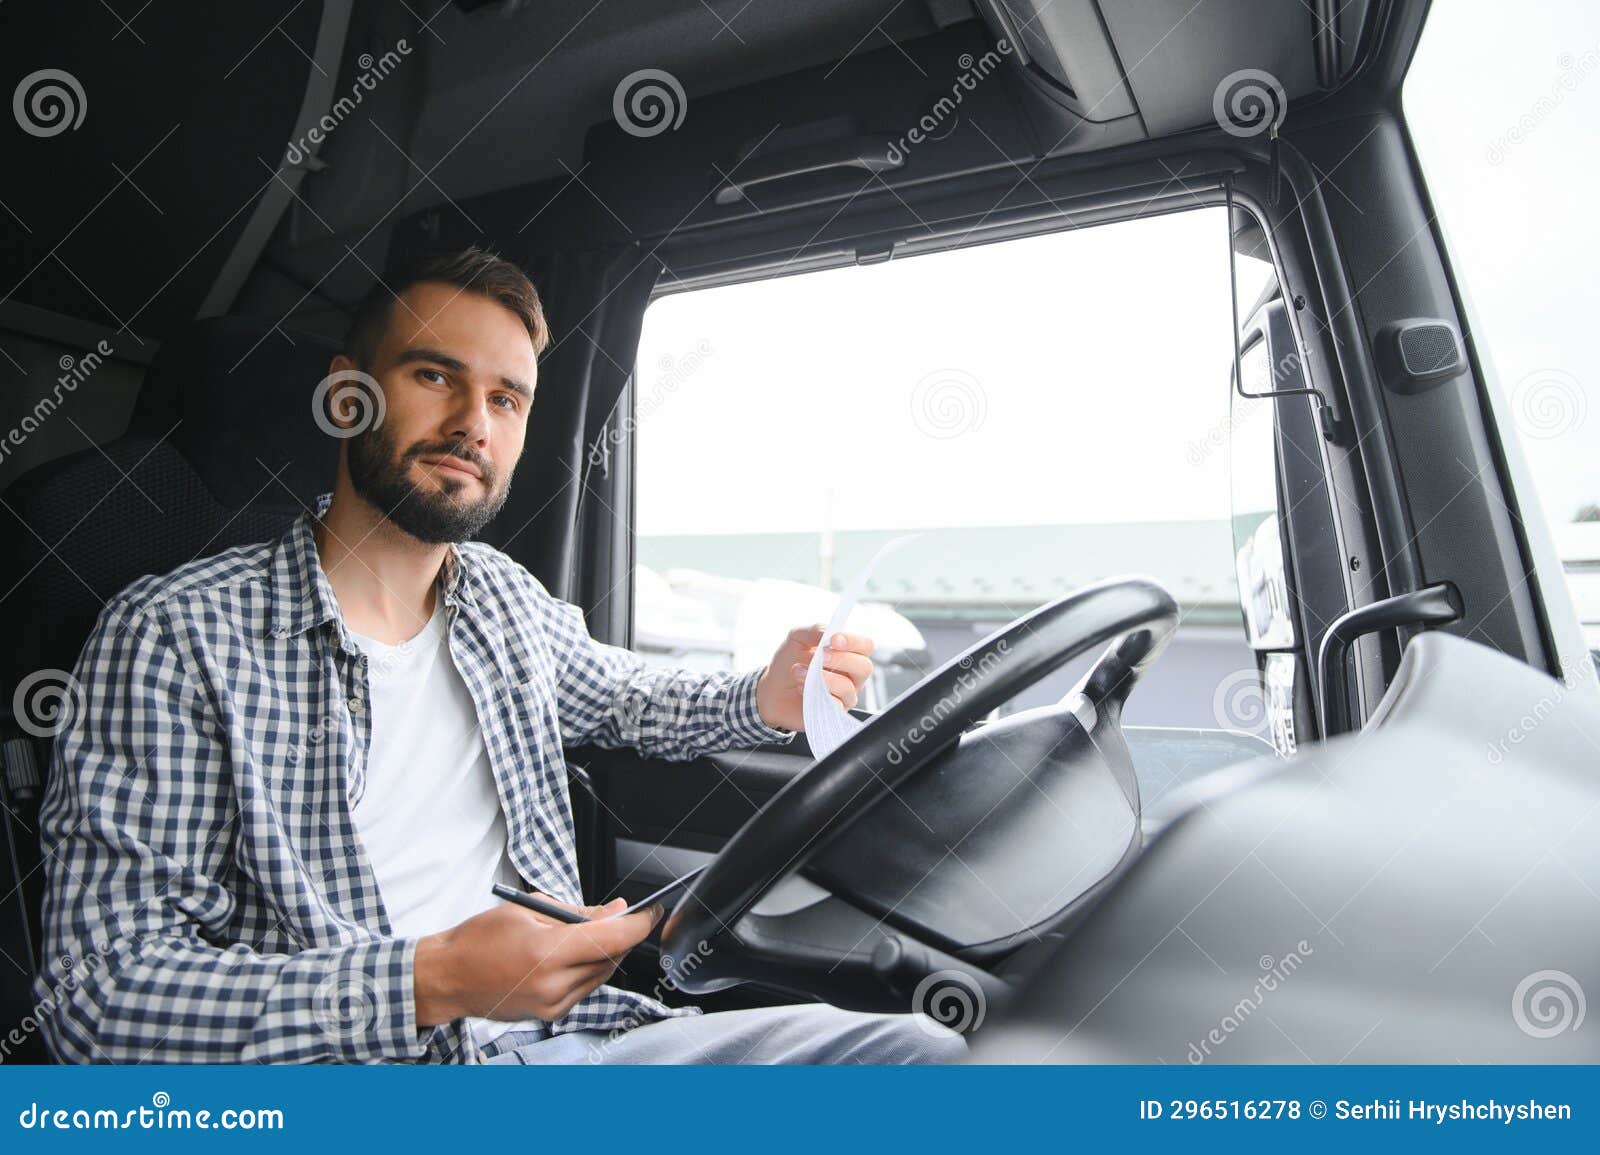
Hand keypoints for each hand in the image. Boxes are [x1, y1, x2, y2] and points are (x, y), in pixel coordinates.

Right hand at [413, 894, 659, 1025]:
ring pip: (602, 975)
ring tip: (584, 934)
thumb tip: (616, 912)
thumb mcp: (530, 909)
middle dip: (621, 935)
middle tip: (617, 915)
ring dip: (605, 953)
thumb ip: (579, 913)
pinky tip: (571, 956)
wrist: (448, 977)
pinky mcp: (550, 1014)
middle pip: (612, 958)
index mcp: (547, 952)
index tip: (652, 910)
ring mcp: (552, 1005)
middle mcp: (553, 984)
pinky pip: (585, 988)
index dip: (640, 923)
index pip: (613, 939)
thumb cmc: (479, 939)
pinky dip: (588, 969)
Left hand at [754, 624, 875, 731]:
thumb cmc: (788, 663)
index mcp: (847, 654)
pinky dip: (817, 695)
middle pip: (865, 667)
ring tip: (799, 672)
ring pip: (848, 688)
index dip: (853, 641)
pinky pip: (836, 706)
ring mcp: (845, 696)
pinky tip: (801, 688)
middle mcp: (851, 675)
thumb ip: (814, 630)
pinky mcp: (834, 712)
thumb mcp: (796, 639)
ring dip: (822, 678)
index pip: (865, 646)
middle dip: (842, 659)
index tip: (833, 639)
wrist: (771, 690)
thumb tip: (828, 632)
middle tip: (820, 657)